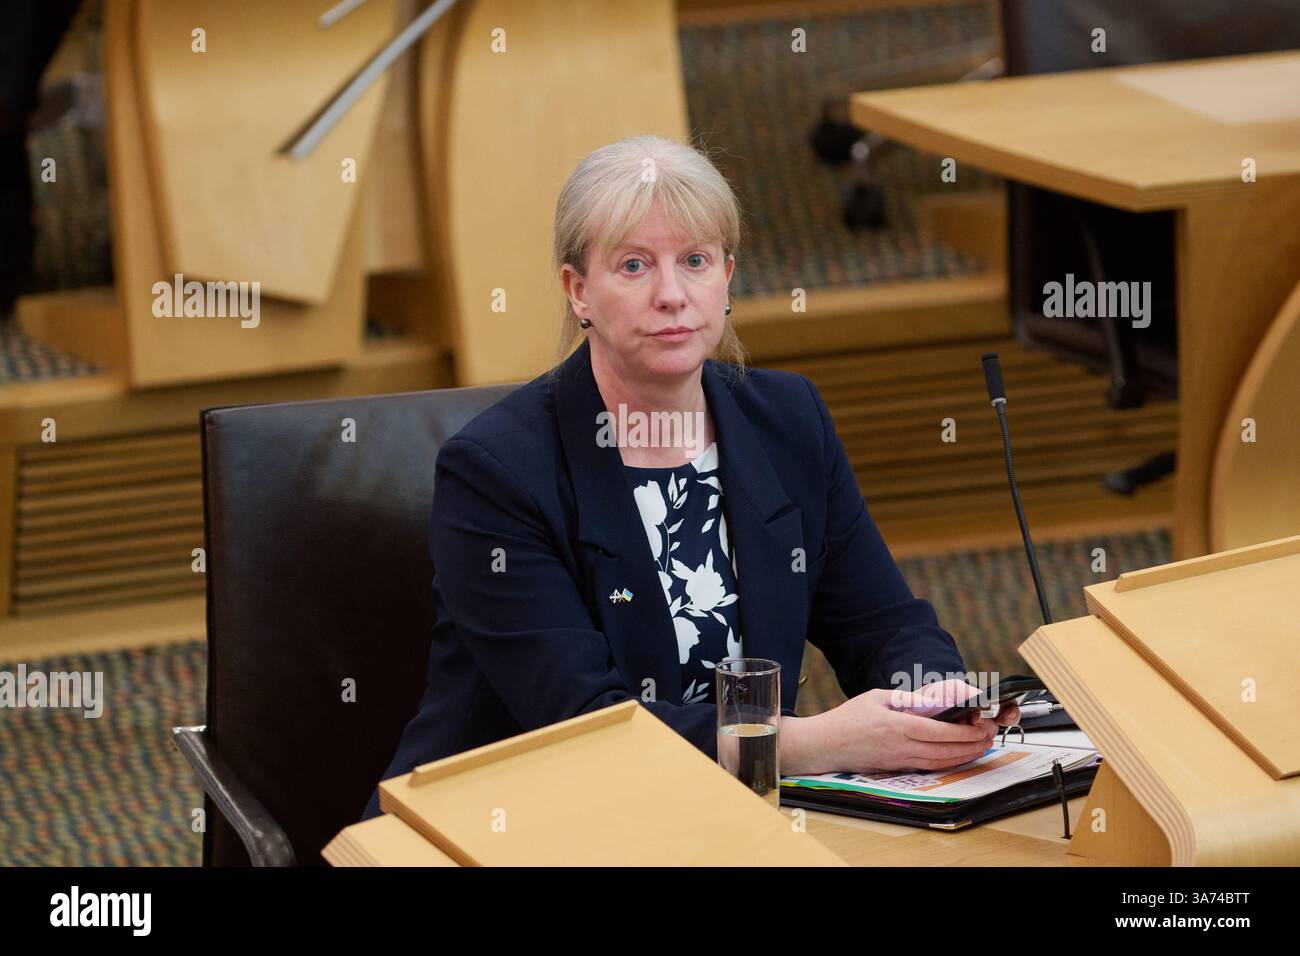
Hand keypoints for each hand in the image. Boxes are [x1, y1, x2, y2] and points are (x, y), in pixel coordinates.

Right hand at [813, 680, 998, 774]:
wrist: (825, 745)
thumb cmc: (848, 718)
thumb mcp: (876, 698)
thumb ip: (906, 699)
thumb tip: (934, 701)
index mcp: (896, 726)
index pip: (937, 731)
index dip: (962, 732)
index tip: (979, 727)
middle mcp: (900, 747)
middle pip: (943, 750)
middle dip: (970, 745)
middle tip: (989, 738)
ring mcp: (898, 761)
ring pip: (938, 762)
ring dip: (963, 757)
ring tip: (981, 748)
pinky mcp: (895, 769)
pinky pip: (927, 767)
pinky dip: (947, 763)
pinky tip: (957, 758)